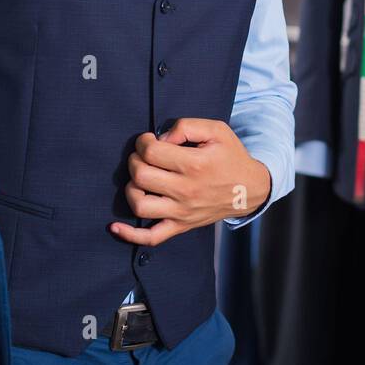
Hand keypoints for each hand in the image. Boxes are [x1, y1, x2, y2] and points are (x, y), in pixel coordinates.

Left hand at [110, 117, 271, 246]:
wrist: (249, 189)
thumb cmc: (231, 156)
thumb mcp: (216, 130)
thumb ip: (186, 126)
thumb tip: (160, 139)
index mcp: (195, 164)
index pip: (152, 152)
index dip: (143, 142)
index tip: (149, 140)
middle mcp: (186, 190)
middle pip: (141, 176)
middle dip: (134, 160)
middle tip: (143, 156)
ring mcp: (182, 212)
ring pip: (140, 205)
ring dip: (131, 188)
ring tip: (140, 179)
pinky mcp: (181, 226)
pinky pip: (152, 238)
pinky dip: (130, 235)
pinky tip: (115, 227)